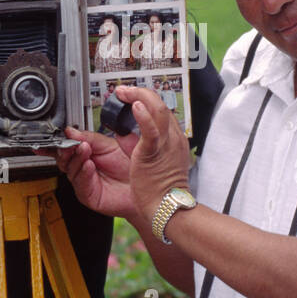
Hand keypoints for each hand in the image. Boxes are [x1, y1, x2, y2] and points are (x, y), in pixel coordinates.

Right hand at [50, 126, 137, 217]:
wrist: (144, 184)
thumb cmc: (130, 166)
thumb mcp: (111, 145)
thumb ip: (91, 138)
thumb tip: (72, 131)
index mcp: (87, 152)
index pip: (69, 145)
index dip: (66, 139)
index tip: (66, 133)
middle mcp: (83, 166)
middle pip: (65, 157)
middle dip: (67, 148)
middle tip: (73, 141)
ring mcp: (84, 180)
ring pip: (70, 169)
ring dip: (76, 157)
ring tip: (84, 149)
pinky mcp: (87, 194)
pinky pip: (80, 183)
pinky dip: (82, 173)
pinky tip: (88, 165)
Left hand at [117, 86, 190, 221]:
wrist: (168, 206)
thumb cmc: (161, 188)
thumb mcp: (154, 160)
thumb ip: (140, 144)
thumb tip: (124, 133)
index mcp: (173, 139)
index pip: (162, 111)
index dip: (146, 99)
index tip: (131, 96)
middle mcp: (172, 138)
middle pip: (161, 105)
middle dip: (141, 93)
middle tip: (123, 91)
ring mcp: (166, 144)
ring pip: (158, 110)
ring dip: (139, 97)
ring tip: (124, 92)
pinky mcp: (154, 152)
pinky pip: (151, 131)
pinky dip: (144, 116)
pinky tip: (135, 106)